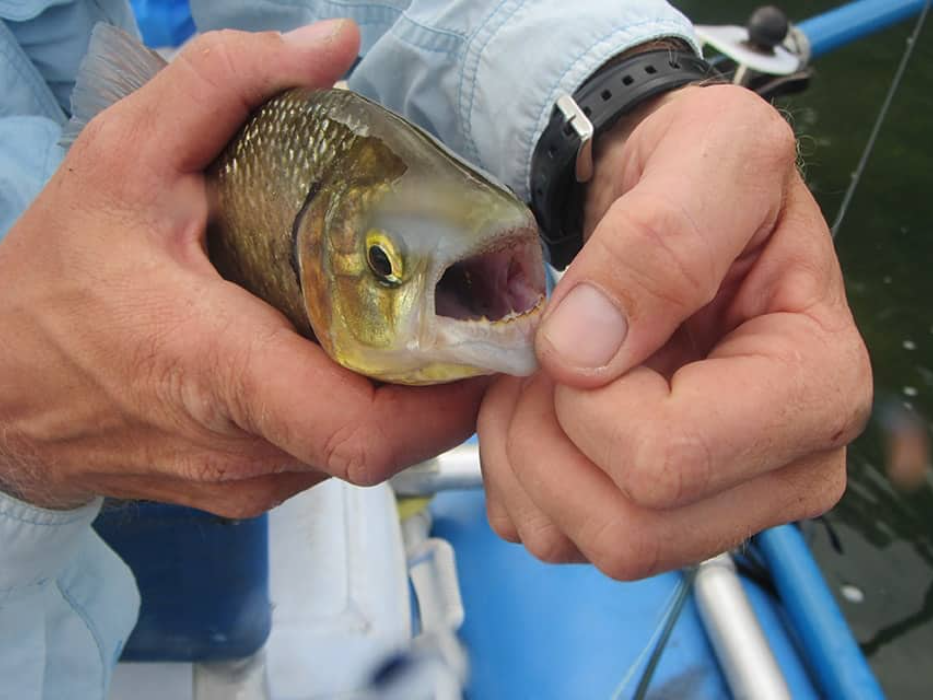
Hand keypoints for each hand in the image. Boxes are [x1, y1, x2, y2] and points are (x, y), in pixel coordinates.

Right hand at [0, 21, 485, 514]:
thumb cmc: (53, 284)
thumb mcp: (122, 159)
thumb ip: (224, 84)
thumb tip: (333, 44)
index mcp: (216, 367)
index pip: (364, 430)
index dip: (445, 397)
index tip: (479, 336)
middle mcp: (242, 445)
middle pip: (389, 441)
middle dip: (442, 381)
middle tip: (459, 310)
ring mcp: (246, 482)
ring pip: (365, 453)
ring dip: (400, 395)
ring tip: (405, 325)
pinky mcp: (245, 493)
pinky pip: (327, 457)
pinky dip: (354, 410)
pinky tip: (340, 357)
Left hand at [478, 85, 871, 578]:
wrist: (670, 204)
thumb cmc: (704, 172)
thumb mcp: (712, 152)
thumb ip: (664, 239)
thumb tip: (588, 351)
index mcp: (815, 390)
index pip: (671, 457)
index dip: (589, 399)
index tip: (580, 324)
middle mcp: (782, 471)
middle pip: (628, 529)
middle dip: (546, 436)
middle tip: (546, 356)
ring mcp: (716, 506)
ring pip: (579, 542)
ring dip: (522, 452)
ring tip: (540, 376)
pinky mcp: (654, 514)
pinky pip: (551, 535)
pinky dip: (515, 473)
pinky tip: (538, 410)